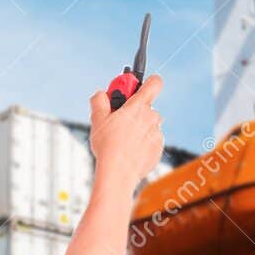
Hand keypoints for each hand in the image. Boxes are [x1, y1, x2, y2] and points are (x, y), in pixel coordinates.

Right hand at [88, 73, 163, 188]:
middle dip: (134, 111)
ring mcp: (157, 133)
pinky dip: (142, 144)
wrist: (118, 172)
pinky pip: (150, 141)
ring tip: (122, 140)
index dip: (147, 82)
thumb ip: (99, 100)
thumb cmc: (108, 145)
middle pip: (146, 107)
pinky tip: (129, 151)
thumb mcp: (97, 119)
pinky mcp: (158, 149)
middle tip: (118, 120)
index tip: (135, 88)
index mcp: (138, 106)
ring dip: (138, 128)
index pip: (154, 83)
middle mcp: (152, 117)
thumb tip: (100, 94)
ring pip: (148, 125)